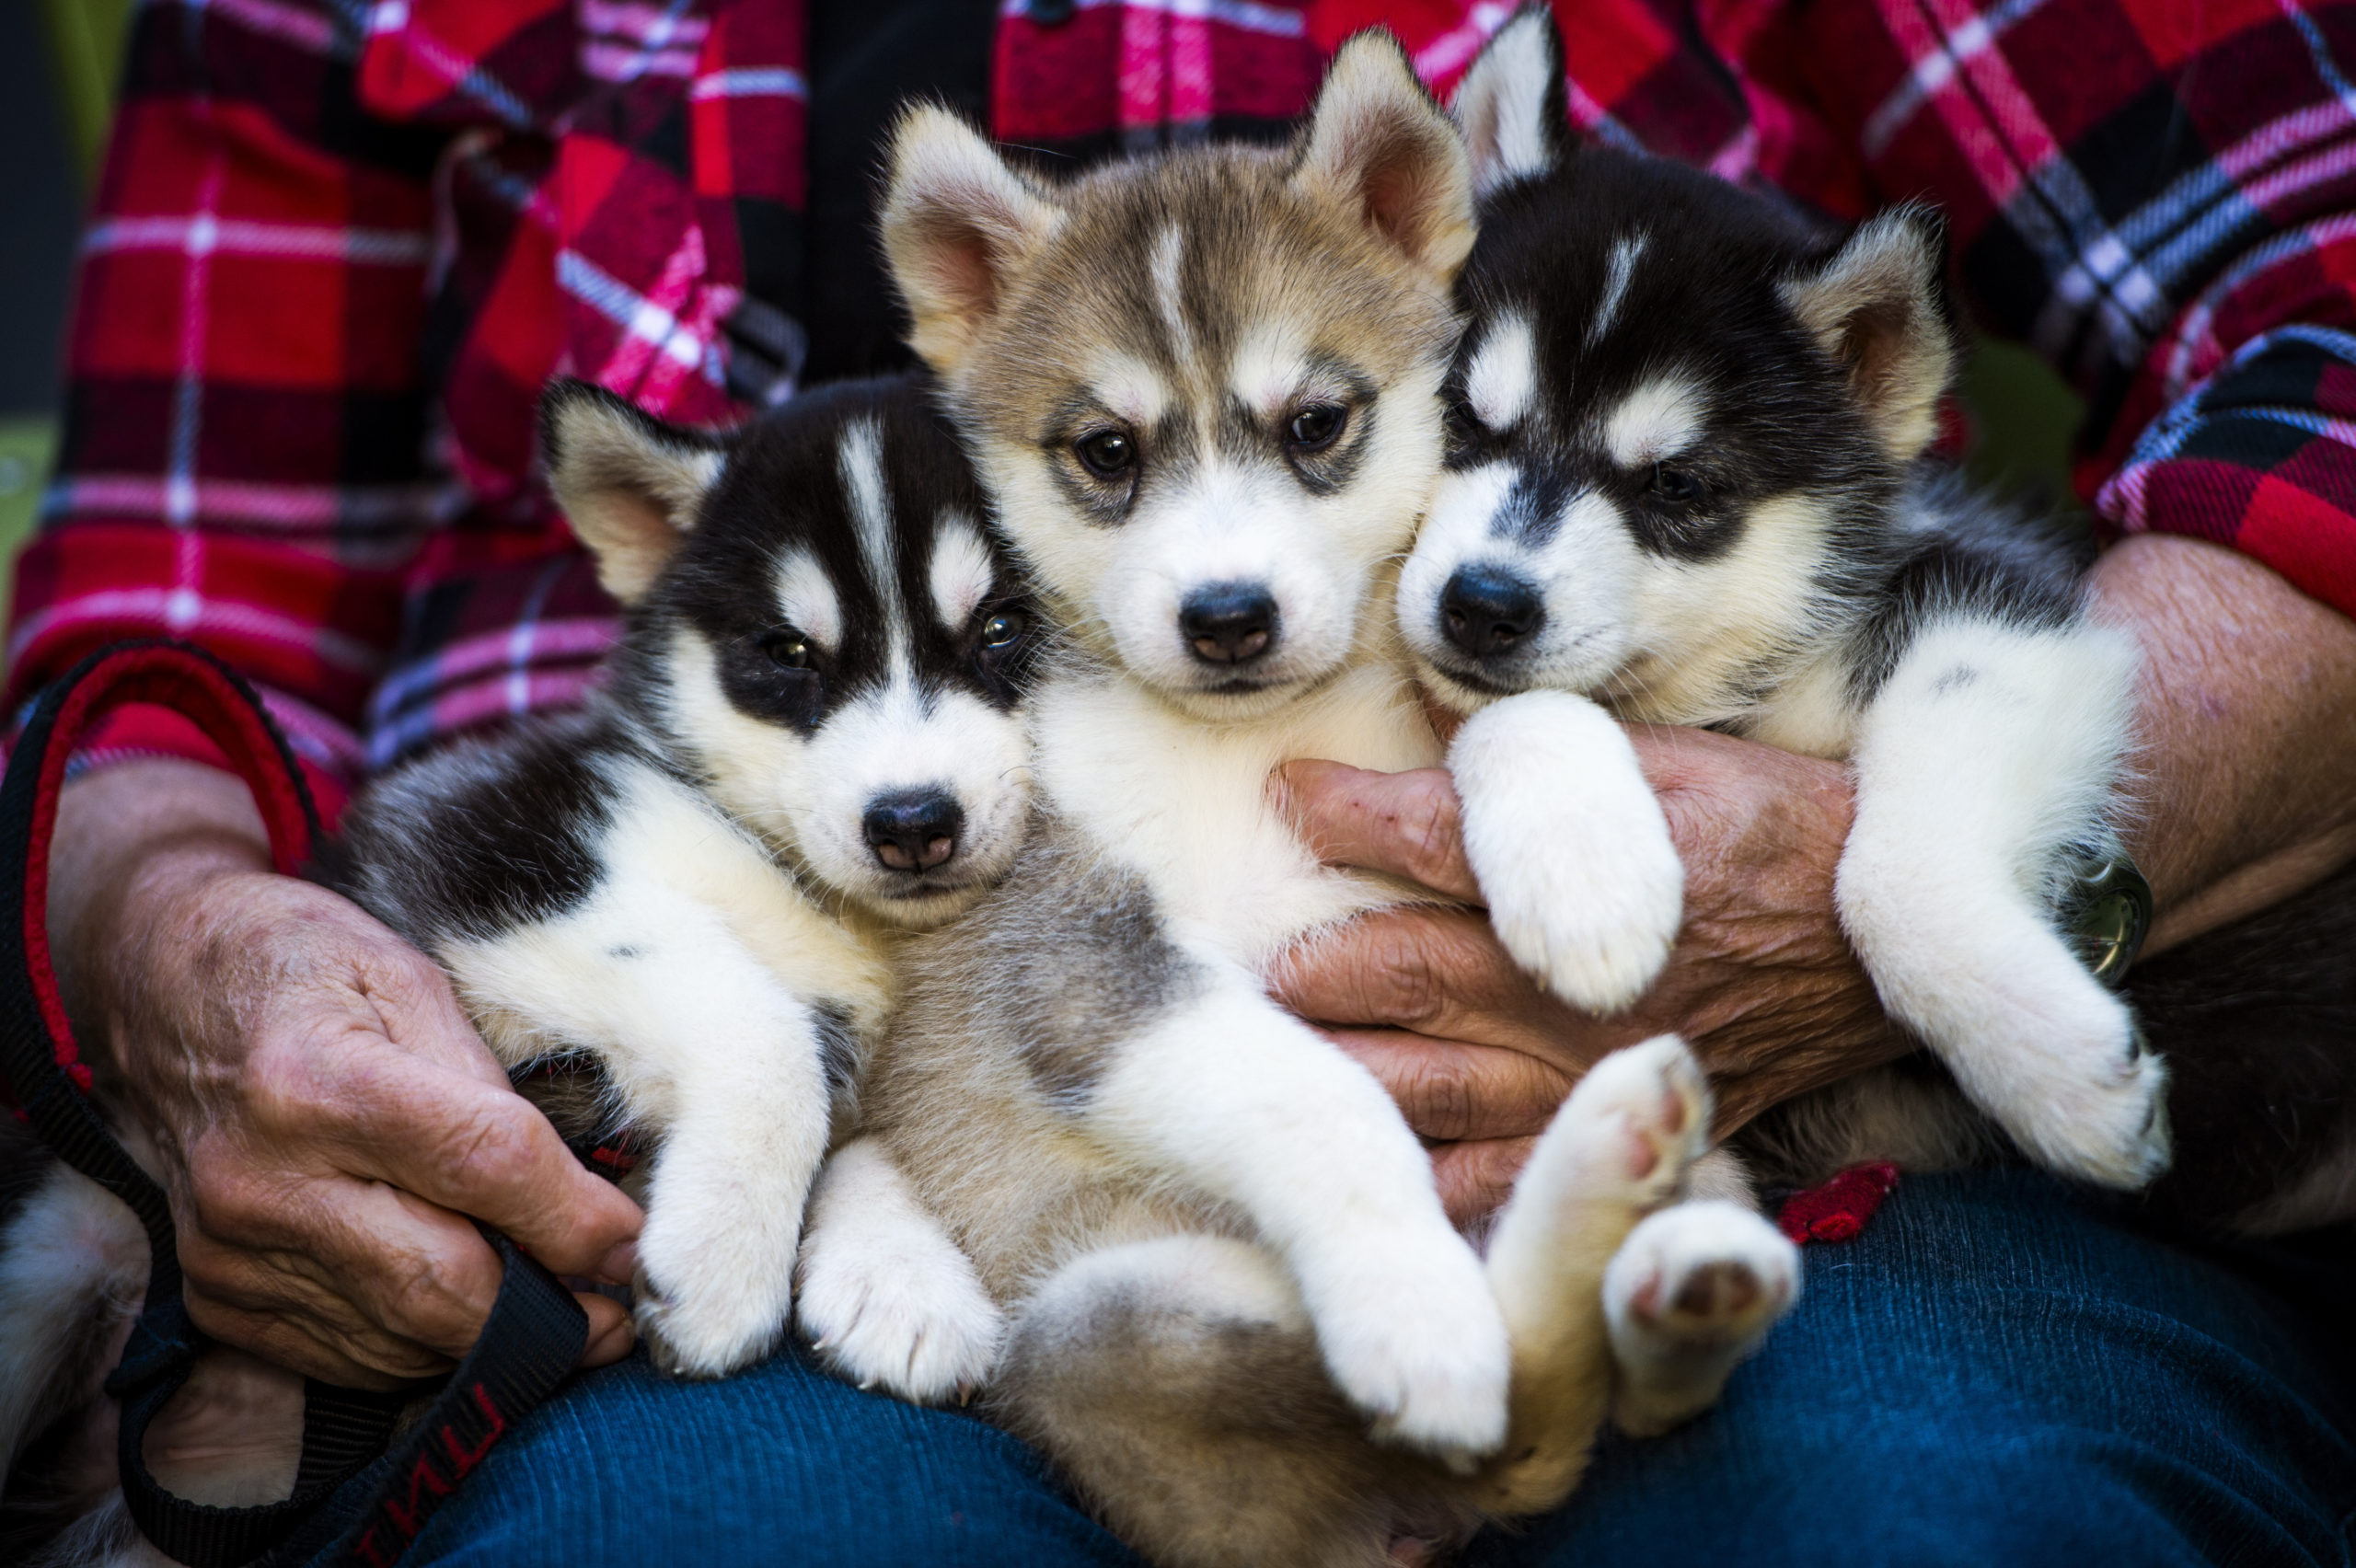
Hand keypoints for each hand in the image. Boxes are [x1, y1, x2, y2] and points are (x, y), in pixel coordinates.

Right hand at [52, 761, 643, 1386]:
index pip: (485, 1169)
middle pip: (444, 1282)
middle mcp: (264, 1179)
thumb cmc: (307, 968)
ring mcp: (233, 1249)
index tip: (636, 1243)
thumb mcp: (409, 980)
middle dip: (554, 1311)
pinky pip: (349, 1356)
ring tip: (565, 1316)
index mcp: (318, 1081)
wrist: (163, 988)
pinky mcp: (219, 1296)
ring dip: (498, 1340)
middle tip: (621, 1312)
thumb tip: (583, 1192)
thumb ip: (488, 1088)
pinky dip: (426, 1345)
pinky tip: (471, 1314)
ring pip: (404, 1336)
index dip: (578, 1220)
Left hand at [1270, 728, 1905, 1225]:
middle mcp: (1562, 981)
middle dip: (1311, 961)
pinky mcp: (1607, 1134)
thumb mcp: (1663, 758)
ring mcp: (1578, 1072)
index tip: (1288, 796)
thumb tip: (1422, 692)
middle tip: (1254, 954)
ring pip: (1423, 1083)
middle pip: (1397, 972)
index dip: (1337, 812)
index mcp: (1575, 872)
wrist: (1879, 942)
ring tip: (1282, 1049)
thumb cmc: (1766, 830)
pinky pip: (1499, 1182)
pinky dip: (1430, 1183)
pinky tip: (1372, 1177)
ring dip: (1341, 1065)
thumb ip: (1541, 747)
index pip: (1424, 834)